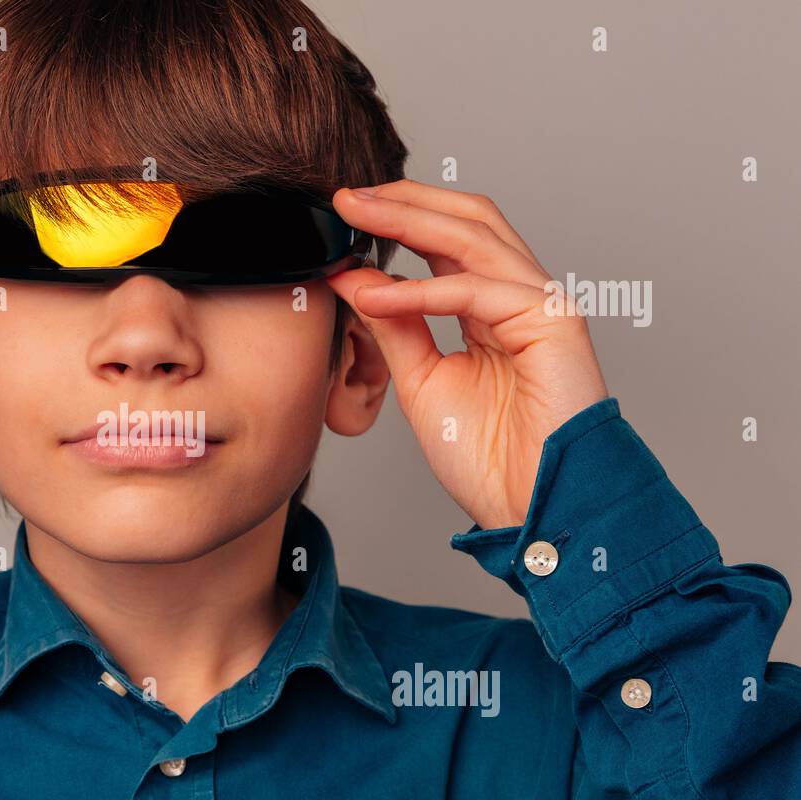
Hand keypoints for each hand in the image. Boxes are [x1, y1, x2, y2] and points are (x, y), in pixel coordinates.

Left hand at [328, 179, 607, 529]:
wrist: (529, 507)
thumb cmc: (489, 457)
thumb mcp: (420, 379)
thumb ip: (391, 325)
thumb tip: (349, 277)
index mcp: (492, 307)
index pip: (447, 239)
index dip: (397, 217)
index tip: (342, 213)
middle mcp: (521, 295)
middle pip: (465, 220)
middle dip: (403, 200)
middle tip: (346, 196)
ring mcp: (542, 303)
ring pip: (473, 236)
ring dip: (408, 221)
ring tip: (355, 215)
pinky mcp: (553, 320)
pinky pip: (475, 289)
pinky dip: (419, 290)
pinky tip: (374, 294)